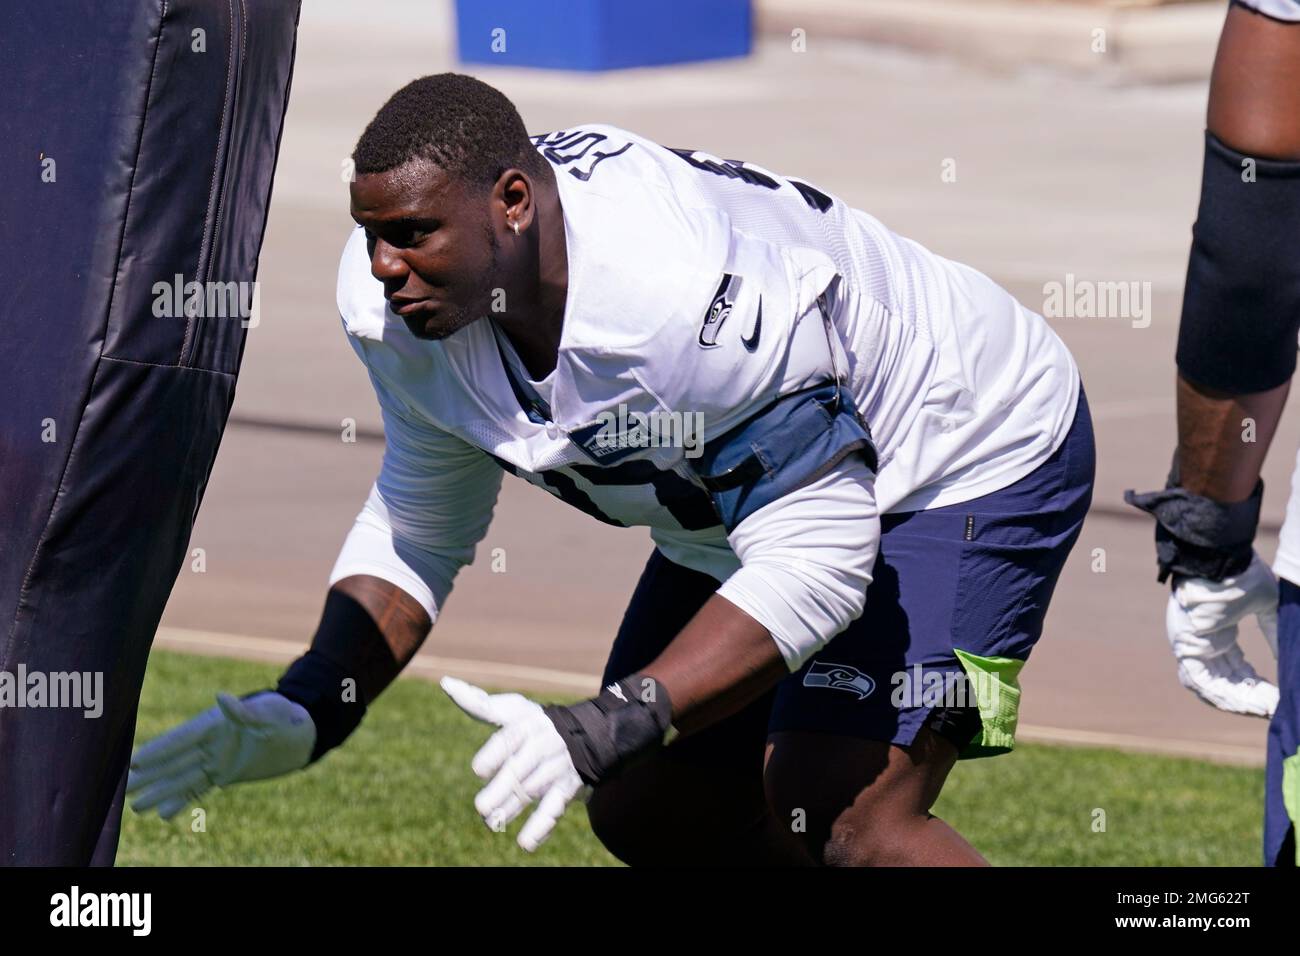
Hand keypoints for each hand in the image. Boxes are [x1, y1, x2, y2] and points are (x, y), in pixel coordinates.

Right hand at [127, 691, 315, 819]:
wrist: (301, 733)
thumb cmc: (284, 715)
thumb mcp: (267, 711)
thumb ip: (242, 711)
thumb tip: (221, 698)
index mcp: (215, 724)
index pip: (182, 739)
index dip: (159, 749)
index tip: (135, 759)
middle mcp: (210, 743)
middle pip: (174, 761)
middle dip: (149, 775)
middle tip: (122, 787)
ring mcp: (215, 759)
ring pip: (181, 778)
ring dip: (159, 791)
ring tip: (134, 806)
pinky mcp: (224, 774)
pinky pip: (198, 789)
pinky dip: (181, 800)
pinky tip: (163, 813)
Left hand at [440, 676, 587, 852]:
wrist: (587, 733)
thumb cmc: (536, 722)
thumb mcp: (511, 709)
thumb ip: (478, 703)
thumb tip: (446, 683)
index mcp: (526, 725)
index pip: (509, 740)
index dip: (494, 755)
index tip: (479, 769)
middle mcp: (541, 746)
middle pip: (519, 770)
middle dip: (501, 789)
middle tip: (482, 808)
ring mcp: (555, 769)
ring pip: (533, 791)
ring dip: (514, 809)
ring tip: (493, 822)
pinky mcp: (567, 789)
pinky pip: (555, 809)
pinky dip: (541, 827)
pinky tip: (525, 843)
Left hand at [1166, 552, 1279, 716]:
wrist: (1220, 560)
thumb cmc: (1240, 576)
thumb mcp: (1265, 607)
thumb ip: (1275, 632)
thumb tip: (1289, 659)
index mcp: (1217, 632)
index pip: (1234, 668)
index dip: (1254, 685)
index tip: (1276, 697)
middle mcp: (1201, 641)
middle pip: (1224, 680)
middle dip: (1250, 697)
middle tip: (1275, 709)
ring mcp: (1189, 644)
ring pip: (1212, 685)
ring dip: (1241, 700)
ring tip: (1268, 709)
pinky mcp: (1184, 645)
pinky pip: (1200, 680)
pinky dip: (1224, 694)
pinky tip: (1250, 702)